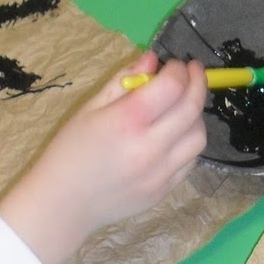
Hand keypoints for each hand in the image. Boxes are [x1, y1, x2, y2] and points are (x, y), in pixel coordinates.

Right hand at [0, 51, 207, 263]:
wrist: (65, 204)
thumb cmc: (70, 151)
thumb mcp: (89, 108)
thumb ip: (123, 81)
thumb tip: (152, 59)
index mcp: (127, 122)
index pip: (172, 86)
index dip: (179, 70)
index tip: (176, 64)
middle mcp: (149, 148)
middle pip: (192, 109)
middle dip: (198, 84)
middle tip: (194, 73)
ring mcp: (160, 173)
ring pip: (198, 137)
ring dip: (197, 115)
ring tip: (184, 106)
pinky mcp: (164, 191)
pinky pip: (190, 161)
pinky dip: (189, 142)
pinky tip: (176, 134)